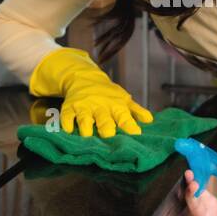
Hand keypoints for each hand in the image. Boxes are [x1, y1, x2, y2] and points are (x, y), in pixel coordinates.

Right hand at [28, 47, 153, 137]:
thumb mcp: (124, 99)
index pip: (124, 117)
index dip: (130, 127)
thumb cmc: (108, 93)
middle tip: (110, 138)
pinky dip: (66, 124)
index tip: (136, 135)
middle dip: (107, 130)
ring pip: (84, 119)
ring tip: (87, 136)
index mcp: (115, 106)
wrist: (84, 78)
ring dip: (86, 128)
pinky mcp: (69, 108)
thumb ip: (136, 111)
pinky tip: (68, 131)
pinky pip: (66, 117)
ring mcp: (84, 107)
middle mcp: (100, 107)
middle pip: (104, 120)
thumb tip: (150, 121)